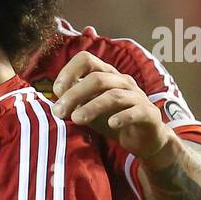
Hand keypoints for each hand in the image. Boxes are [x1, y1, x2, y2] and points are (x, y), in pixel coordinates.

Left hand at [51, 52, 175, 162]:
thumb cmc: (112, 121)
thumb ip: (73, 101)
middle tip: (59, 112)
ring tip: (76, 119)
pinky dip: (123, 117)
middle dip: (75, 94)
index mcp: (106, 75)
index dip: (69, 71)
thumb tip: (51, 99)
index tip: (56, 91)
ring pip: (114, 95)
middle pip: (97, 78)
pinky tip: (111, 124)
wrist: (144, 140)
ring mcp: (137, 97)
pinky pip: (136, 111)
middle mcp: (122, 81)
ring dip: (92, 106)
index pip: (86, 59)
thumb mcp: (88, 109)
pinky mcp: (148, 114)